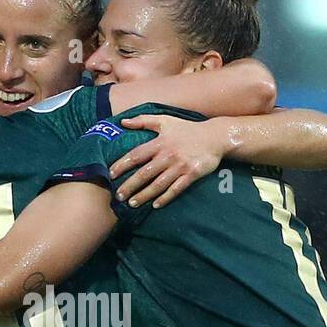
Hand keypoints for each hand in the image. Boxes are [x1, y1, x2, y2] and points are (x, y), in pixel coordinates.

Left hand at [109, 114, 226, 207]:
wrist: (215, 137)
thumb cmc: (187, 129)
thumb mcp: (165, 121)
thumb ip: (143, 121)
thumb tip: (122, 122)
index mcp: (160, 142)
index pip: (136, 155)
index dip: (122, 165)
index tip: (111, 174)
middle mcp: (168, 155)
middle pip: (145, 173)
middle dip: (130, 185)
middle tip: (118, 196)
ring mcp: (180, 166)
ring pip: (158, 184)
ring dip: (144, 195)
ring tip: (132, 203)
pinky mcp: (192, 175)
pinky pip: (176, 189)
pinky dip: (165, 198)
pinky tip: (155, 205)